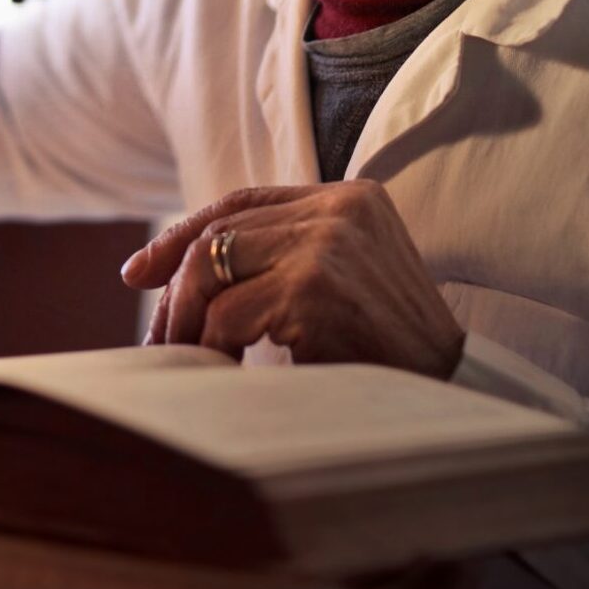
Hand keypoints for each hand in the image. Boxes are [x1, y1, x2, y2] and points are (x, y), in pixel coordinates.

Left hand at [122, 181, 465, 378]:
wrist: (449, 392)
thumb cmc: (391, 347)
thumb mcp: (348, 278)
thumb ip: (292, 253)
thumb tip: (191, 269)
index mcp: (352, 196)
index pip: (245, 200)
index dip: (185, 232)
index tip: (139, 270)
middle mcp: (340, 208)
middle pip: (222, 231)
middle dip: (176, 287)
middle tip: (160, 337)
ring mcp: (327, 244)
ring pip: (213, 268)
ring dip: (188, 321)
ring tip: (193, 358)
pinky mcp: (313, 289)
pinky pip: (229, 315)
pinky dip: (212, 348)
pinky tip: (224, 373)